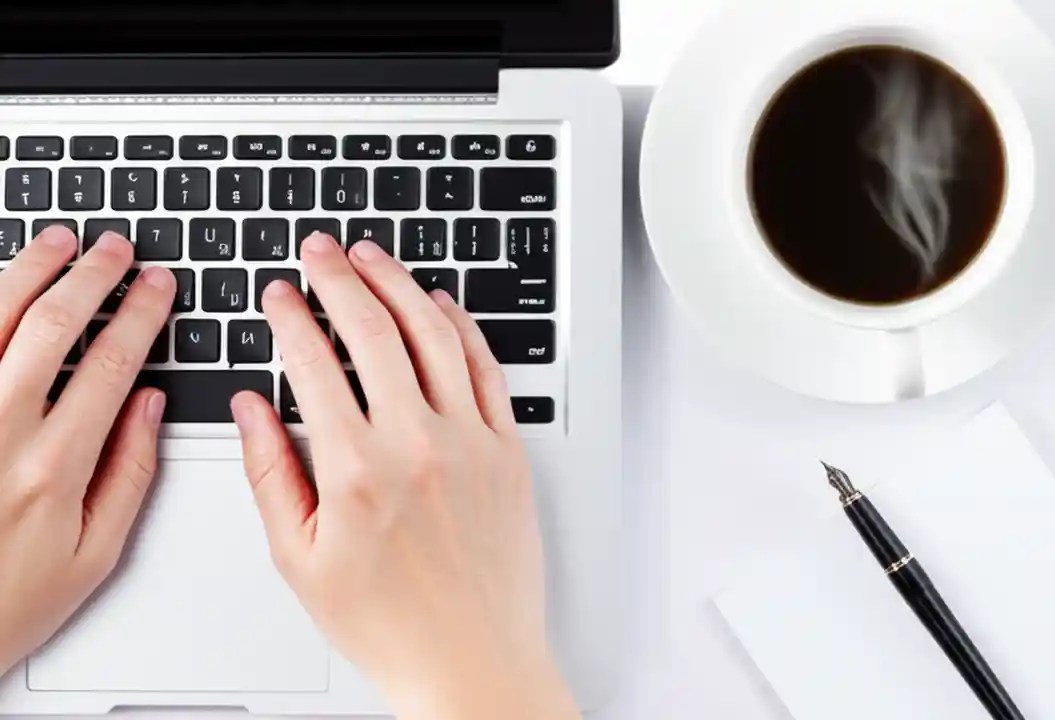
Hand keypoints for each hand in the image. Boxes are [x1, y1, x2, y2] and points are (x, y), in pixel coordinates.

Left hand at [0, 229, 173, 673]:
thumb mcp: (91, 558)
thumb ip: (129, 476)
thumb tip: (151, 407)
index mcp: (53, 467)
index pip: (111, 362)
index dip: (140, 313)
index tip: (157, 285)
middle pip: (52, 325)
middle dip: (92, 276)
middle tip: (114, 249)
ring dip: (30, 271)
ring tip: (57, 243)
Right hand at [231, 234, 576, 719]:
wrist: (471, 662)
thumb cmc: (389, 624)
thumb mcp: (301, 560)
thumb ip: (270, 474)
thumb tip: (252, 407)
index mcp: (355, 471)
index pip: (314, 362)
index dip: (290, 316)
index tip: (279, 294)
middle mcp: (417, 445)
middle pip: (375, 330)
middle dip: (340, 277)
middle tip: (321, 250)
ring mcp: (470, 443)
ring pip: (434, 335)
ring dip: (400, 285)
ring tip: (374, 259)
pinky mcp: (508, 450)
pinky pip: (486, 369)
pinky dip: (462, 327)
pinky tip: (442, 305)